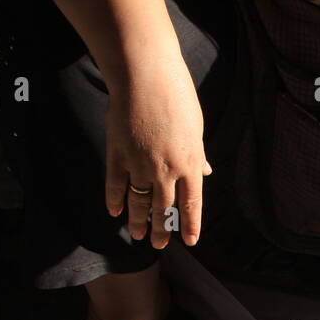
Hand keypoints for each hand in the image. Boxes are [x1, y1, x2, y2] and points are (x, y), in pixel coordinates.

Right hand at [104, 51, 210, 248]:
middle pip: (163, 209)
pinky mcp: (117, 154)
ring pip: (138, 202)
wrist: (144, 75)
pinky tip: (115, 212)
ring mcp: (139, 164)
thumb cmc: (176, 96)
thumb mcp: (195, 127)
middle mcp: (165, 170)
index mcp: (189, 163)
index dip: (190, 224)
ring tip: (137, 235)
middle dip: (162, 229)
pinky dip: (115, 200)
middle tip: (160, 245)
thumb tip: (205, 172)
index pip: (191, 203)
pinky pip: (116, 184)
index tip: (190, 241)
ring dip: (138, 222)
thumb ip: (198, 155)